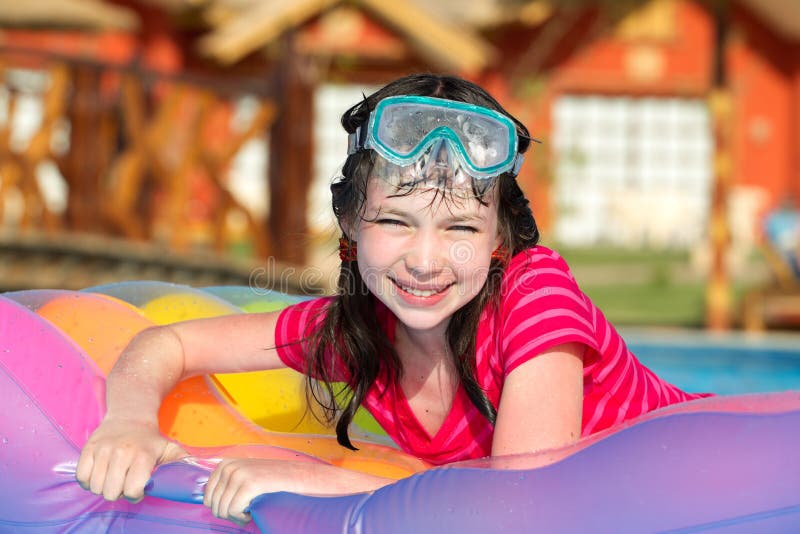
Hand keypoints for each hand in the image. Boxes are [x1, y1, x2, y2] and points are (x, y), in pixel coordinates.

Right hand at [76, 417, 187, 501]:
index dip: (136, 495)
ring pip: (96, 486)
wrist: (130, 414)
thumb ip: (181, 462)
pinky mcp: (88, 448)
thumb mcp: (169, 448)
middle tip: (124, 482)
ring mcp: (103, 450)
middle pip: (111, 492)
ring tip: (113, 477)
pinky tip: (100, 475)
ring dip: (104, 487)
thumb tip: (197, 475)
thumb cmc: (150, 438)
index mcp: (143, 455)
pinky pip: (81, 478)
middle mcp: (122, 452)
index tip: (138, 488)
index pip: (133, 491)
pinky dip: (89, 481)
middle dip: (119, 492)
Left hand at [204, 458, 319, 523]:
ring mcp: (238, 474)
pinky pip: (233, 511)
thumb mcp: (244, 475)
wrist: (297, 478)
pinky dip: (243, 517)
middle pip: (213, 505)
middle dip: (228, 514)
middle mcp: (229, 467)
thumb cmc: (271, 481)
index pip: (207, 496)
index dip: (220, 508)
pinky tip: (253, 511)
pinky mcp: (249, 484)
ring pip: (222, 510)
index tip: (236, 508)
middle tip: (245, 512)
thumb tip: (207, 502)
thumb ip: (226, 483)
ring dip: (236, 516)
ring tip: (250, 511)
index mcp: (225, 464)